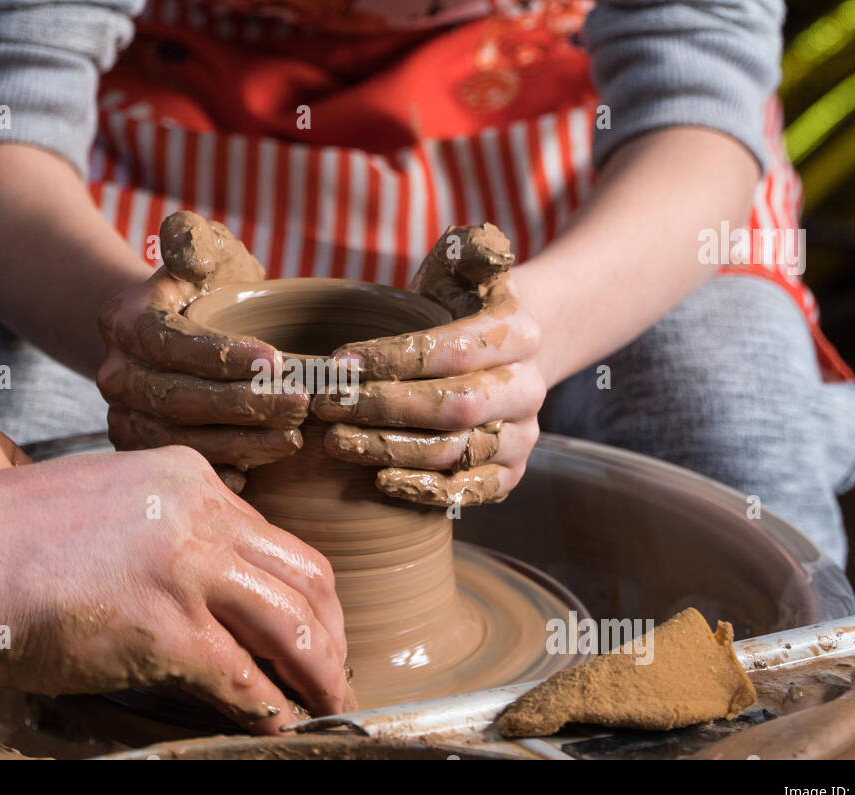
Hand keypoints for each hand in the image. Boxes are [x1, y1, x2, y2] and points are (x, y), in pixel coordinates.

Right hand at [0, 446, 354, 732]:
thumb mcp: (98, 501)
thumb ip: (157, 531)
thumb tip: (195, 585)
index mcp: (184, 478)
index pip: (271, 538)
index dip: (300, 591)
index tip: (306, 624)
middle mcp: (200, 513)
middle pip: (305, 577)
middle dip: (331, 632)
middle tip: (332, 671)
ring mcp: (187, 568)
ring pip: (294, 626)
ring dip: (320, 674)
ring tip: (327, 706)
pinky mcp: (166, 627)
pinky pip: (243, 677)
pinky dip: (269, 707)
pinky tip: (276, 723)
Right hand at [97, 211, 306, 491]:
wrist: (178, 332)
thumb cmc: (203, 287)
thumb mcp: (204, 251)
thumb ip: (195, 239)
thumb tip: (188, 250)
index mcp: (123, 321)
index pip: (171, 344)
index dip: (223, 356)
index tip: (276, 360)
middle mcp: (114, 375)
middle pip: (177, 399)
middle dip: (242, 405)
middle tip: (299, 403)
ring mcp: (124, 418)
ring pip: (178, 441)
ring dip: (238, 443)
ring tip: (291, 437)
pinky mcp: (141, 453)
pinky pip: (177, 471)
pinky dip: (217, 475)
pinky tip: (257, 472)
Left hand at [311, 224, 544, 505]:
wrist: (508, 350)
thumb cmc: (465, 304)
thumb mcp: (466, 266)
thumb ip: (470, 251)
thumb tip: (480, 242)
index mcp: (519, 333)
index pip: (453, 350)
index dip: (393, 358)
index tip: (339, 360)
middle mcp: (528, 389)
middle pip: (452, 406)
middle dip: (382, 407)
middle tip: (326, 404)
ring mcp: (522, 436)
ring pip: (455, 453)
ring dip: (390, 450)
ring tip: (335, 439)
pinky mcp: (510, 473)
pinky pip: (470, 491)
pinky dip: (425, 491)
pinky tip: (379, 480)